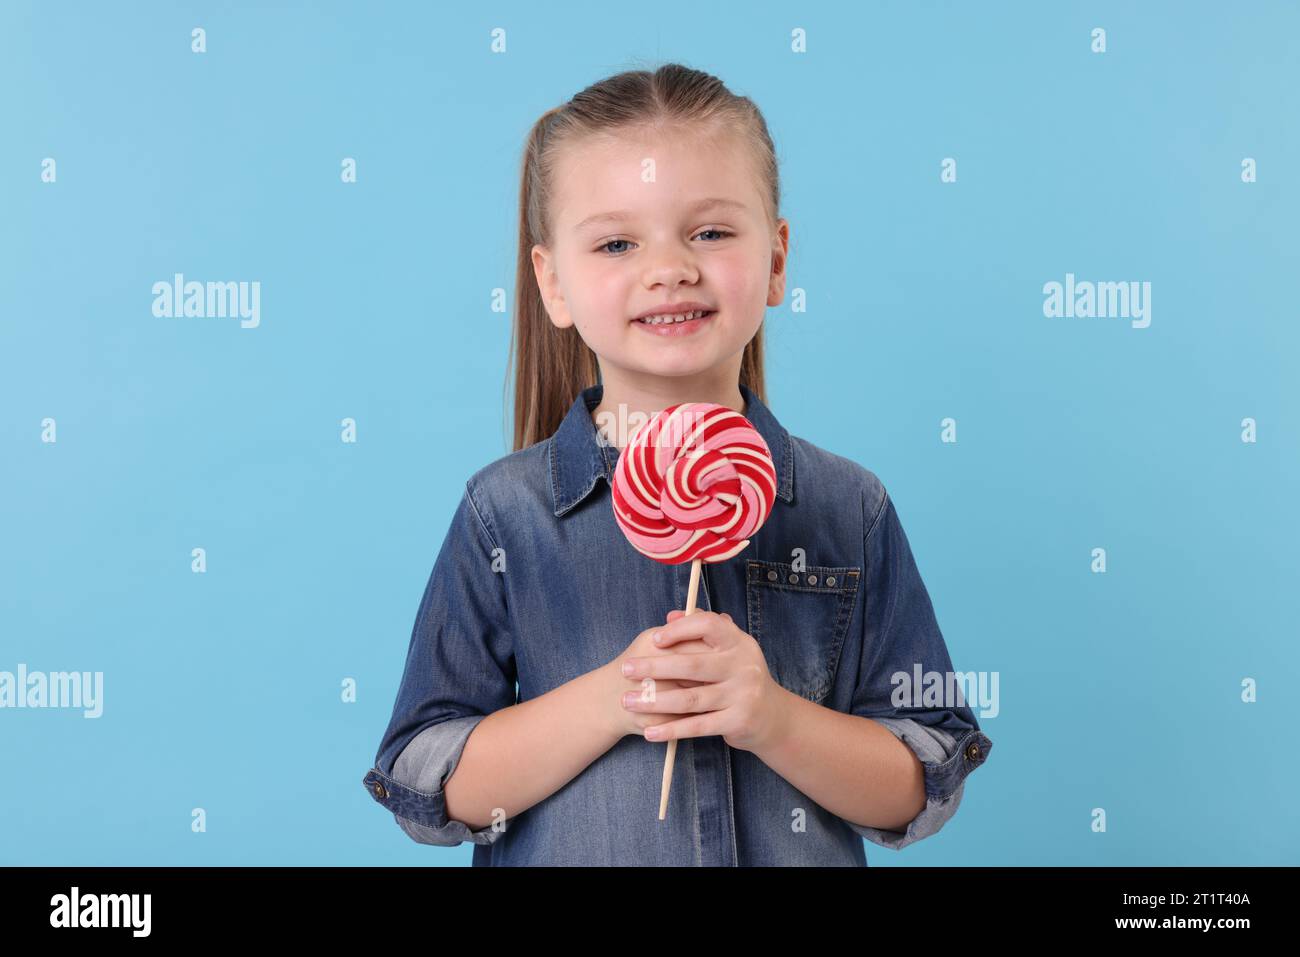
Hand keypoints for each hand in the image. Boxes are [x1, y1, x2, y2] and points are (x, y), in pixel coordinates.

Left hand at [618, 609, 787, 752]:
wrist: (772, 716)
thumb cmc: (739, 677)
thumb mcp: (729, 651)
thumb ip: (702, 631)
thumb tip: (670, 615)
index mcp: (739, 642)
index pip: (708, 625)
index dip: (680, 630)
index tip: (654, 639)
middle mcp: (744, 665)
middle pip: (692, 664)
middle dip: (654, 667)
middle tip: (626, 669)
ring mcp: (743, 694)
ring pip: (690, 699)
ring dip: (655, 701)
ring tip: (628, 701)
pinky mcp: (738, 721)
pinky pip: (698, 726)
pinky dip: (672, 729)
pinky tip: (650, 731)